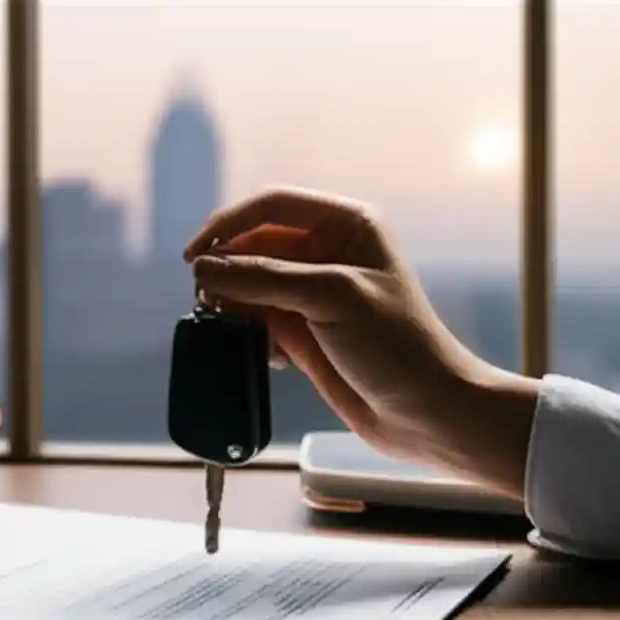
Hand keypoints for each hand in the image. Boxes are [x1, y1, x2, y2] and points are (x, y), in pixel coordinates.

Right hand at [185, 187, 539, 495]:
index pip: (271, 207)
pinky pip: (259, 321)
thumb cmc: (396, 345)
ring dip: (235, 306)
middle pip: (255, 247)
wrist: (426, 413)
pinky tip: (269, 357)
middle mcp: (328, 253)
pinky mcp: (305, 332)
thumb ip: (264, 278)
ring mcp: (315, 295)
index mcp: (346, 226)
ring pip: (251, 286)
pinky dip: (251, 335)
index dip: (227, 225)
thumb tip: (205, 268)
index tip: (193, 256)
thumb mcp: (331, 297)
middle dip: (228, 272)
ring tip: (229, 329)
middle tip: (206, 301)